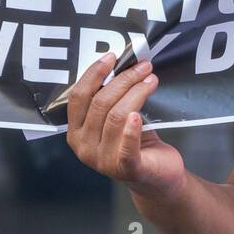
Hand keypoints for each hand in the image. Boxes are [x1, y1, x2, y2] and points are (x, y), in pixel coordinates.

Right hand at [66, 52, 185, 199]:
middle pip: (100, 104)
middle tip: (143, 66)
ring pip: (117, 117)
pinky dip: (132, 129)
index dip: (94, 74)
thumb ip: (110, 100)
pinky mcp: (125, 168)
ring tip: (151, 80)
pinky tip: (138, 116)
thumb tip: (121, 64)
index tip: (112, 56)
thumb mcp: (117, 120)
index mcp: (76, 132)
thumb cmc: (136, 143)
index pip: (79, 97)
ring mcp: (102, 160)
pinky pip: (127, 146)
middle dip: (123, 80)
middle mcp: (84, 147)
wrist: (157, 177)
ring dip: (137, 93)